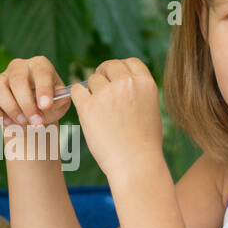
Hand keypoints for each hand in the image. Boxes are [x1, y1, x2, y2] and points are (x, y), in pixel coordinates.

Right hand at [0, 56, 72, 127]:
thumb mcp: (60, 104)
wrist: (33, 117)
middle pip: (17, 80)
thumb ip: (60, 100)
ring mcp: (0, 79)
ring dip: (11, 109)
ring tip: (23, 123)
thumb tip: (54, 99)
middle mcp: (18, 68)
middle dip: (26, 104)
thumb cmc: (49, 106)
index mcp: (39, 65)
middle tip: (36, 122)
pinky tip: (8, 123)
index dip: (43, 89)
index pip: (40, 72)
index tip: (45, 106)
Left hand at [68, 58, 165, 182]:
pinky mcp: (89, 106)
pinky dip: (77, 96)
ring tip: (97, 110)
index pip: (130, 62)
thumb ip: (137, 92)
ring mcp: (107, 94)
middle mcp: (127, 83)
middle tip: (100, 91)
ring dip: (91, 90)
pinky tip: (83, 108)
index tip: (115, 79)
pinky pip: (76, 90)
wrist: (136, 164)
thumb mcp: (150, 109)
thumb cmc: (144, 144)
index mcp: (146, 83)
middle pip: (109, 67)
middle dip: (104, 75)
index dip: (121, 69)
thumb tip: (119, 80)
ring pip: (92, 79)